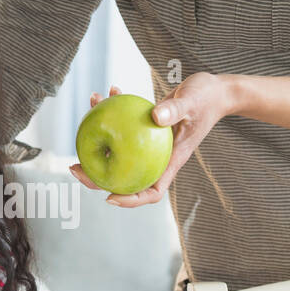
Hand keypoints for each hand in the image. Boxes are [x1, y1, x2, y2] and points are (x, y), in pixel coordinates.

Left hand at [69, 74, 234, 206]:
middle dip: (97, 176)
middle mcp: (157, 157)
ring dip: (98, 141)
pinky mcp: (146, 129)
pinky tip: (107, 93)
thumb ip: (175, 110)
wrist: (215, 90)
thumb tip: (154, 116)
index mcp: (171, 161)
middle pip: (125, 177)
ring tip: (83, 123)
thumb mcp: (193, 102)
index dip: (129, 200)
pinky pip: (124, 128)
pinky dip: (113, 112)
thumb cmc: (208, 98)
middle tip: (74, 167)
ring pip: (120, 152)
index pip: (151, 191)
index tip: (109, 197)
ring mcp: (150, 145)